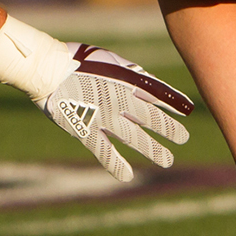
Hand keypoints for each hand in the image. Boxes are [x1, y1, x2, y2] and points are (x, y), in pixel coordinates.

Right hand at [38, 45, 192, 181]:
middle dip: (169, 129)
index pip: (158, 94)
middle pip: (152, 118)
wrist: (46, 69)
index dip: (174, 102)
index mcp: (126, 81)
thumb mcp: (109, 60)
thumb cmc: (76, 60)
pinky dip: (116, 165)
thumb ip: (130, 72)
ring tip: (168, 160)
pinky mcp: (86, 130)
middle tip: (183, 139)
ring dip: (153, 149)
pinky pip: (104, 151)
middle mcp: (120, 100)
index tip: (188, 111)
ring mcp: (104, 117)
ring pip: (135, 137)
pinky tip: (126, 176)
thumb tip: (149, 80)